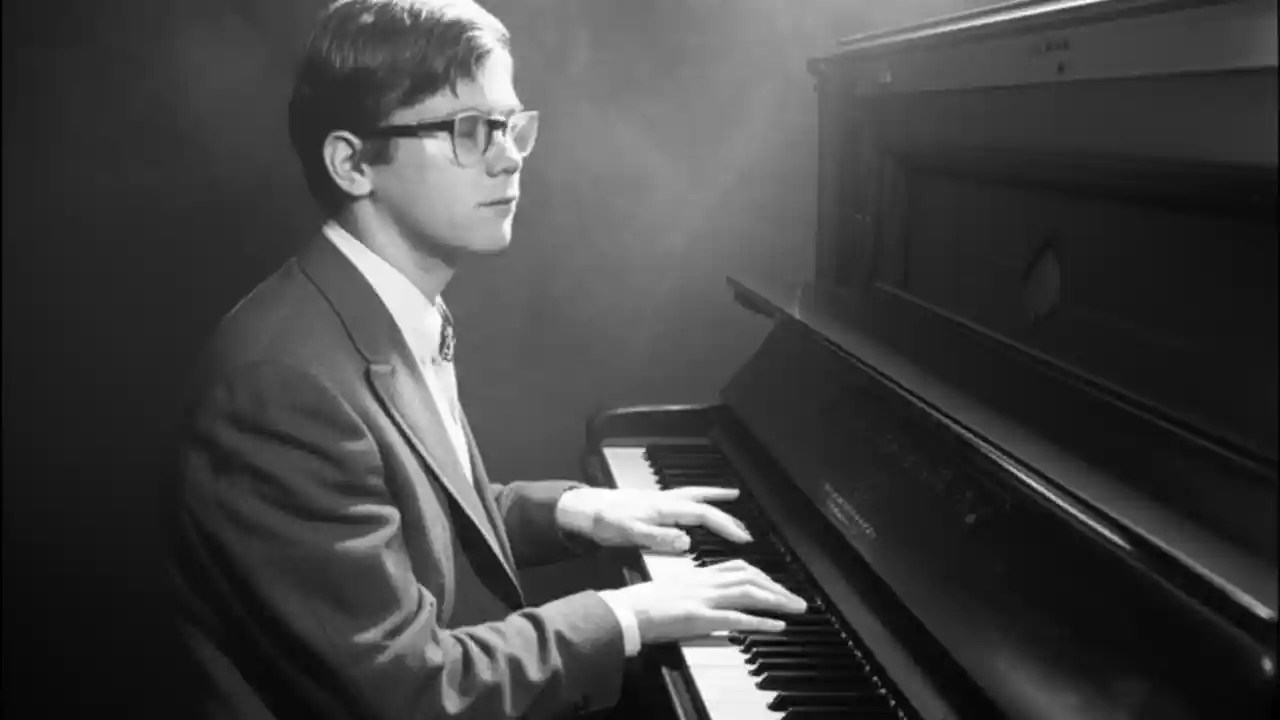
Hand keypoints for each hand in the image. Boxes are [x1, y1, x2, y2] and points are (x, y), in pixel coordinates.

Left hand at [556, 487, 750, 551]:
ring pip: (693, 494)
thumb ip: (659, 538)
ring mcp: (659, 498)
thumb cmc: (605, 522)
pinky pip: (683, 496)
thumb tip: (687, 542)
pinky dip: (696, 496)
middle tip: (744, 529)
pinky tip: (697, 503)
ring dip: (714, 496)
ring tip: (733, 496)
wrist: (584, 509)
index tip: (742, 538)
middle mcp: (665, 500)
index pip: (703, 514)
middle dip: (726, 514)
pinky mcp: (652, 501)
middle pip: (703, 502)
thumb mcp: (630, 535)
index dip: (724, 525)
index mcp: (664, 509)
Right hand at [599, 559, 808, 644]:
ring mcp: (704, 599)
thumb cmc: (646, 602)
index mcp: (700, 575)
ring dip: (776, 600)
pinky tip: (776, 626)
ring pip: (749, 592)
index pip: (739, 568)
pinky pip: (737, 618)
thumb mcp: (677, 588)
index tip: (776, 585)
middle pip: (750, 577)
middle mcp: (706, 582)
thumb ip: (697, 589)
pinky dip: (760, 622)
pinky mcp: (701, 617)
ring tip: (795, 608)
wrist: (627, 609)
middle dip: (777, 587)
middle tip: (796, 599)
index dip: (762, 575)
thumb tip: (713, 596)